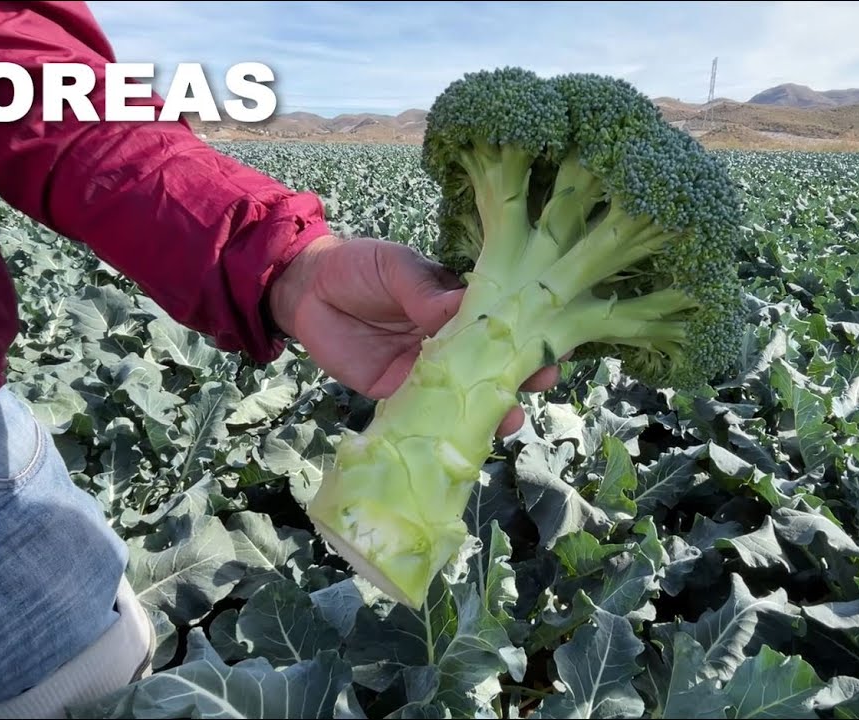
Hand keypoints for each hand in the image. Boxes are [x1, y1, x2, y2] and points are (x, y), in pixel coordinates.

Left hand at [270, 235, 560, 436]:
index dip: (529, 334)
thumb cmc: (359, 267)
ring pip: (465, 396)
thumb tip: (461, 305)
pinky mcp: (396, 396)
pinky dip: (441, 428)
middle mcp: (450, 343)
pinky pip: (423, 415)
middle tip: (540, 382)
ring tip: (509, 418)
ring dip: (489, 409)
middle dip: (520, 375)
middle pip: (492, 364)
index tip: (552, 345)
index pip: (502, 323)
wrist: (306, 292)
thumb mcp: (395, 269)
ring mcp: (426, 372)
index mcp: (460, 307)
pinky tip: (458, 436)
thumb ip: (425, 291)